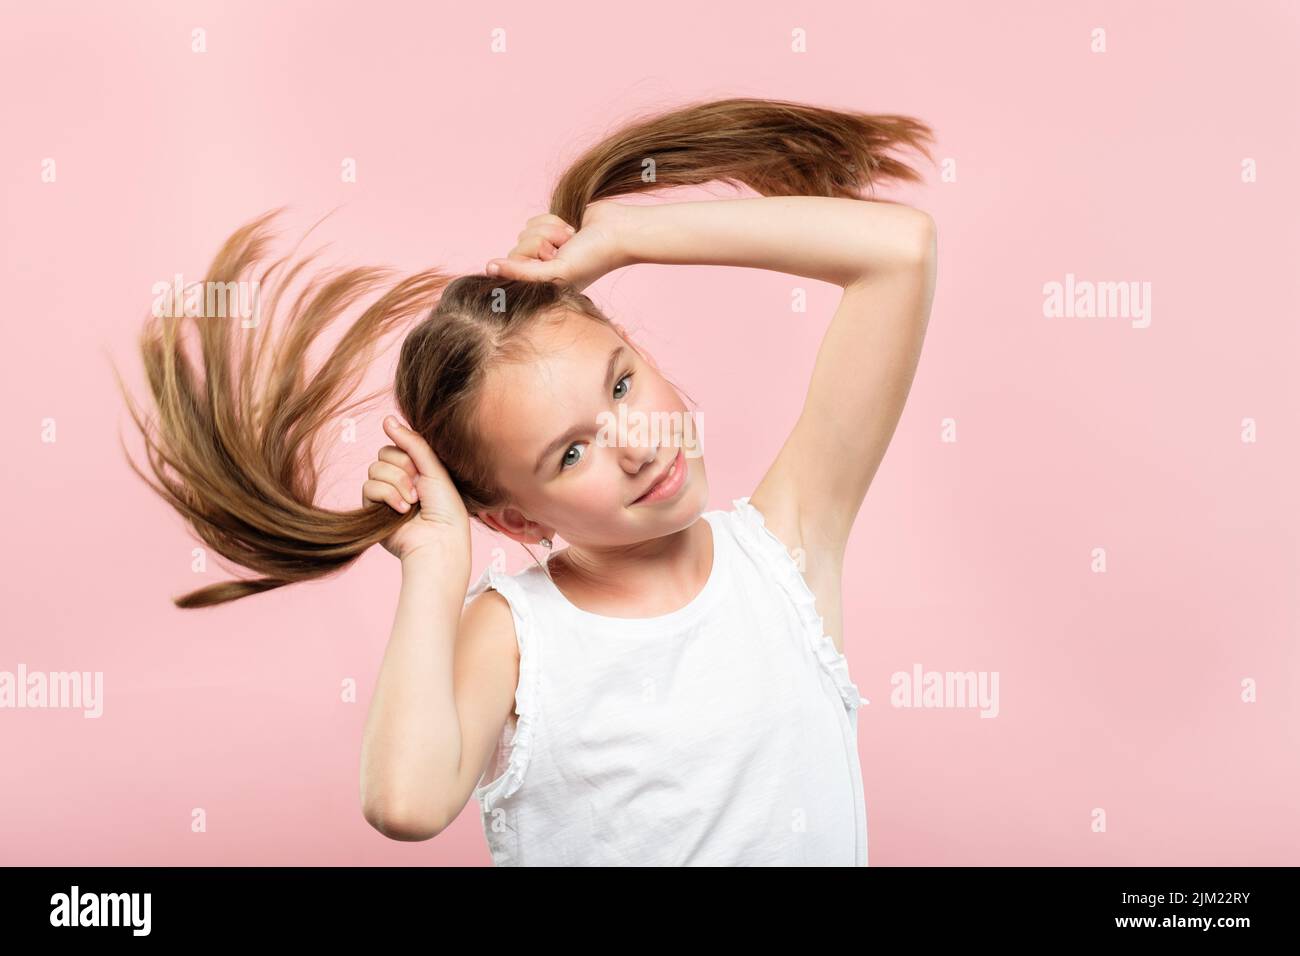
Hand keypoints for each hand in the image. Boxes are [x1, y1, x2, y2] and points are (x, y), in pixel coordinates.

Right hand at [362, 416, 470, 562]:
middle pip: (384, 454)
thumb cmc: (446, 508)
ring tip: (413, 502)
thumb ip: (411, 443)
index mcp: (417, 469)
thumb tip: (386, 418)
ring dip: (397, 483)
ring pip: (375, 469)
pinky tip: (403, 510)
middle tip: (419, 488)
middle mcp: (400, 480)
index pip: (398, 444)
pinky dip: (387, 496)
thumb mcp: (433, 468)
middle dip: (403, 468)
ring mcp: (385, 495)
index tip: (424, 470)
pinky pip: (368, 487)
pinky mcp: (373, 510)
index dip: (409, 453)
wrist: (439, 541)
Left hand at [485, 200, 634, 291]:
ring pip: (526, 231)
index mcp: (543, 286)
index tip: (552, 260)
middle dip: (541, 242)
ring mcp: (547, 249)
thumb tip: (488, 268)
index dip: (530, 258)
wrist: (617, 230)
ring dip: (550, 231)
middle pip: (518, 248)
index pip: (513, 267)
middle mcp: (543, 269)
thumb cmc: (593, 257)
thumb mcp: (556, 272)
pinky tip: (572, 229)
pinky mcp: (552, 230)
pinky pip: (536, 220)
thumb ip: (521, 273)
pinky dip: (553, 220)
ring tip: (571, 240)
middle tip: (564, 249)